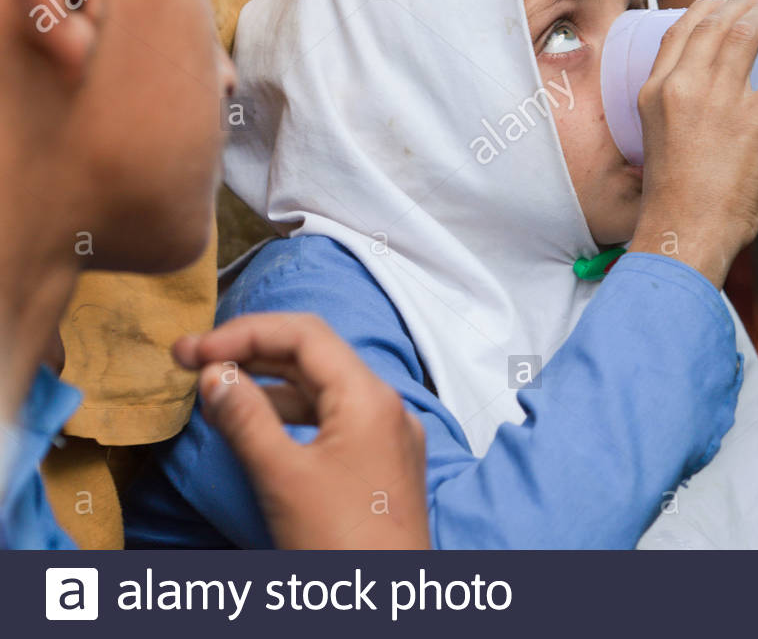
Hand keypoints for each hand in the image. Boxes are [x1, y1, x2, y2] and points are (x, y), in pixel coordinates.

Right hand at [174, 313, 429, 549]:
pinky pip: (333, 418)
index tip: (191, 350)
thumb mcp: (282, 476)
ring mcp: (387, 434)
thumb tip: (213, 374)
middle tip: (190, 360)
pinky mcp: (381, 462)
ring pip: (322, 388)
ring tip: (213, 389)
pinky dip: (291, 412)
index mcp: (370, 397)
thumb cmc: (341, 544)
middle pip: (313, 355)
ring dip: (267, 381)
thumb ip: (244, 418)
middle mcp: (386, 406)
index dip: (243, 332)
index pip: (303, 334)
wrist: (387, 606)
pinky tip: (254, 420)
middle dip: (250, 351)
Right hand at [626, 0, 757, 286]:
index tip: (721, 1)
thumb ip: (723, 145)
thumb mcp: (675, 156)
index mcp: (654, 93)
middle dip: (741, 2)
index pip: (677, 32)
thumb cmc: (676, 206)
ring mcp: (716, 102)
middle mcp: (681, 87)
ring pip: (745, 36)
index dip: (703, 9)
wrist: (680, 233)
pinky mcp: (752, 122)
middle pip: (714, 24)